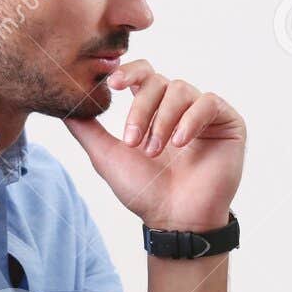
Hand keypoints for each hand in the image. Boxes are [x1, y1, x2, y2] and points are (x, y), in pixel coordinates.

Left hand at [64, 60, 245, 231]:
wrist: (175, 220)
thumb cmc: (145, 192)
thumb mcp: (107, 156)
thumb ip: (86, 129)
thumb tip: (63, 106)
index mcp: (154, 108)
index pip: (144, 73)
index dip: (130, 72)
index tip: (114, 84)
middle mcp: (180, 106)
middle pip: (159, 81)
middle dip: (141, 109)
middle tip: (133, 141)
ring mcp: (205, 113)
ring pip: (181, 90)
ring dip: (163, 120)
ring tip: (155, 151)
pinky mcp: (228, 122)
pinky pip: (209, 103)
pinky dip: (190, 120)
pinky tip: (180, 143)